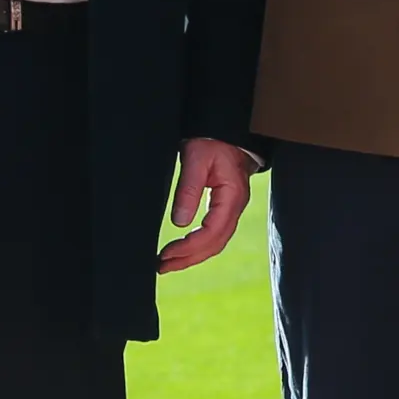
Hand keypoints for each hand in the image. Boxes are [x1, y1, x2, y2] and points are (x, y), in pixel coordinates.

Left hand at [159, 138, 255, 273]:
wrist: (226, 131)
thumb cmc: (212, 142)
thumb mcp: (195, 159)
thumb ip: (188, 191)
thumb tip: (179, 223)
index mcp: (232, 196)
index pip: (212, 232)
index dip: (189, 247)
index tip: (166, 254)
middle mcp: (236, 206)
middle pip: (216, 243)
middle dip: (189, 258)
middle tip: (162, 267)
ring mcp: (233, 208)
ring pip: (216, 242)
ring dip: (193, 256)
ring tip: (168, 263)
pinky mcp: (225, 207)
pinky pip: (215, 234)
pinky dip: (199, 246)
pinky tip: (184, 249)